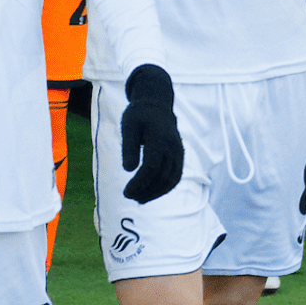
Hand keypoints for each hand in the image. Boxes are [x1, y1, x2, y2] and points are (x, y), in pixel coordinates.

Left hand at [120, 64, 184, 204]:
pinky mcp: (179, 156)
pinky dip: (164, 188)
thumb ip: (128, 147)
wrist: (156, 105)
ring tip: (139, 199)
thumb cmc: (139, 115)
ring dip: (156, 193)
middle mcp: (172, 147)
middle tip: (129, 196)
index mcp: (159, 138)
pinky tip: (150, 194)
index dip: (139, 183)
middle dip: (146, 190)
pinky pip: (175, 176)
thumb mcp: (128, 125)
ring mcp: (178, 152)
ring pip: (171, 179)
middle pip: (162, 176)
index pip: (151, 167)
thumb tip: (128, 170)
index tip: (126, 192)